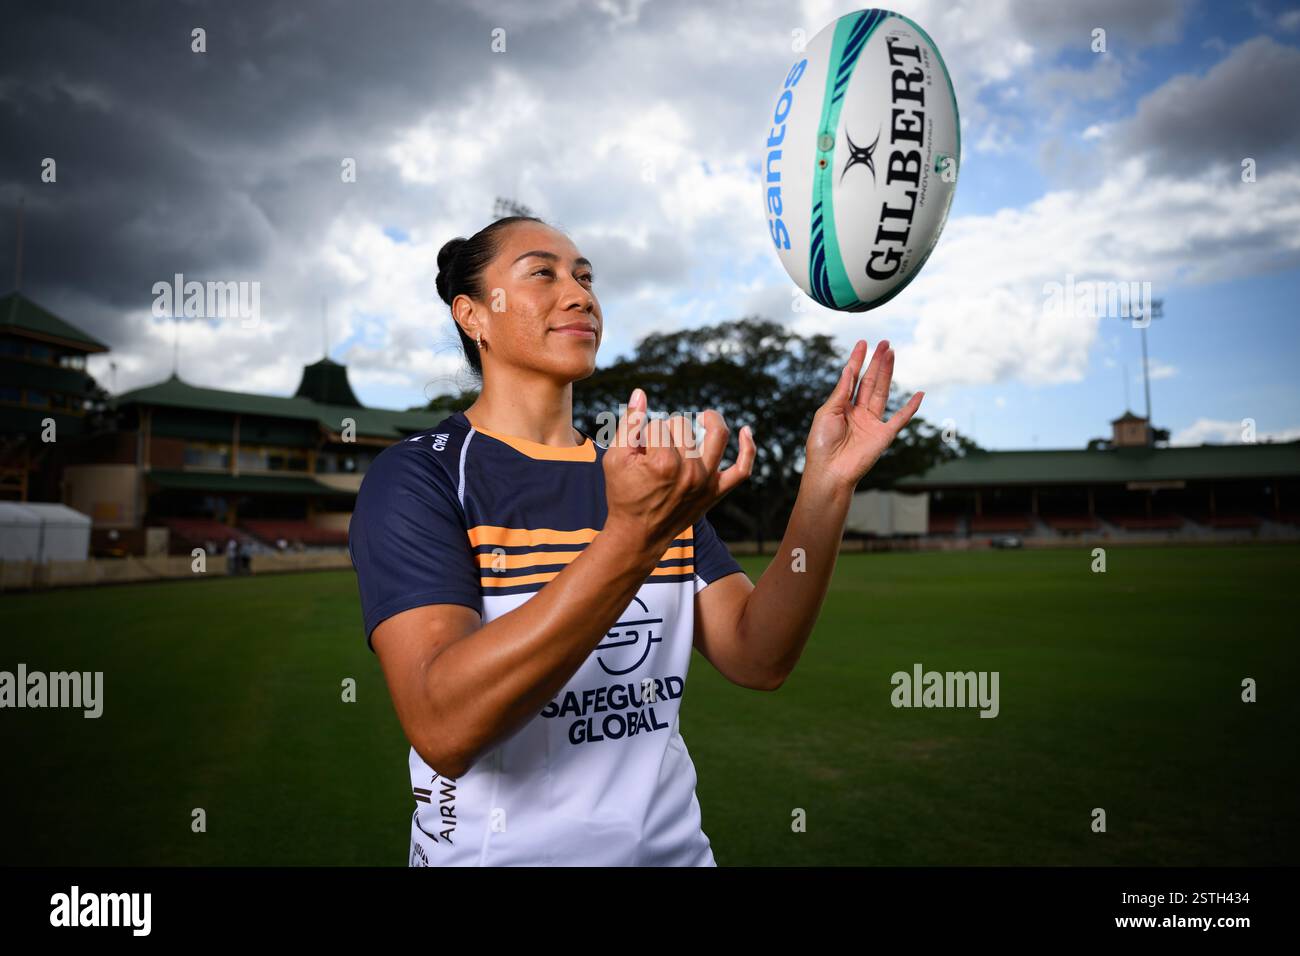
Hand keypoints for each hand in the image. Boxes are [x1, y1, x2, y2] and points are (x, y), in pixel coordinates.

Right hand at [603, 388, 754, 557]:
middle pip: (684, 425)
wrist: (637, 535)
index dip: (643, 434)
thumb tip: (641, 393)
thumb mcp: (615, 458)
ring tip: (702, 417)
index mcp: (664, 463)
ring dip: (709, 421)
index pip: (658, 425)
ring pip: (715, 435)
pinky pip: (743, 469)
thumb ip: (629, 424)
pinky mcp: (717, 491)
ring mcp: (707, 482)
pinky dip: (748, 449)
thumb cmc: (623, 494)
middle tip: (654, 452)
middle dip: (666, 432)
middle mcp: (691, 471)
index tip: (637, 454)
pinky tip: (746, 431)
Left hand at [805, 340, 922, 491]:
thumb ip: (841, 392)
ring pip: (882, 392)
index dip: (857, 360)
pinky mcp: (883, 435)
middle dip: (877, 362)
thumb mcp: (827, 412)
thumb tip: (849, 369)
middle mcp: (858, 413)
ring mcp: (872, 423)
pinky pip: (900, 419)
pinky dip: (911, 407)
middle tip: (884, 343)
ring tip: (892, 353)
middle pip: (870, 382)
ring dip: (888, 373)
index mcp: (842, 407)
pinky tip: (920, 395)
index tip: (863, 343)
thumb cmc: (822, 444)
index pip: (852, 379)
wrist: (829, 471)